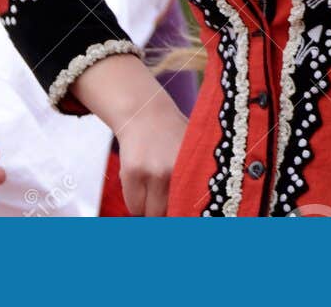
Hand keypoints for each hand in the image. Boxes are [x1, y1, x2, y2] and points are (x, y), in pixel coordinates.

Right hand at [112, 90, 187, 216]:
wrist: (145, 113)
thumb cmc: (173, 136)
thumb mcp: (194, 155)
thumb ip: (197, 181)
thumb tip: (198, 216)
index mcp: (196, 168)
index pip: (192, 210)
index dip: (186, 216)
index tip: (184, 218)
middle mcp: (177, 172)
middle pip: (170, 214)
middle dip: (167, 214)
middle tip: (165, 205)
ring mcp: (153, 172)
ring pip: (150, 213)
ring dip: (149, 209)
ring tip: (151, 192)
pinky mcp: (132, 172)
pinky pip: (134, 206)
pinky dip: (135, 203)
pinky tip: (139, 187)